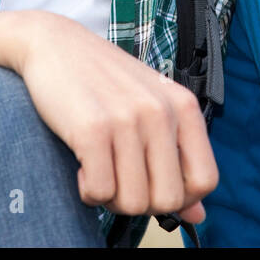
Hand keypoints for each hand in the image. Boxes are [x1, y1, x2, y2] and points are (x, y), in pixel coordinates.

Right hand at [12, 11, 216, 222]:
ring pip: (134, 202)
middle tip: (119, 180)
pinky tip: (82, 167)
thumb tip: (198, 215)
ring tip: (99, 170)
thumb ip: (178, 158)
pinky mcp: (92, 129)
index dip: (181, 198)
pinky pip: (100, 192)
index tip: (153, 187)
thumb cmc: (104, 80)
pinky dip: (89, 191)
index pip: (205, 180)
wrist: (54, 44)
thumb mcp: (150, 109)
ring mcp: (127, 119)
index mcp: (183, 107)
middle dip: (141, 202)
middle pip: (168, 199)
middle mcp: (161, 112)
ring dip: (111, 198)